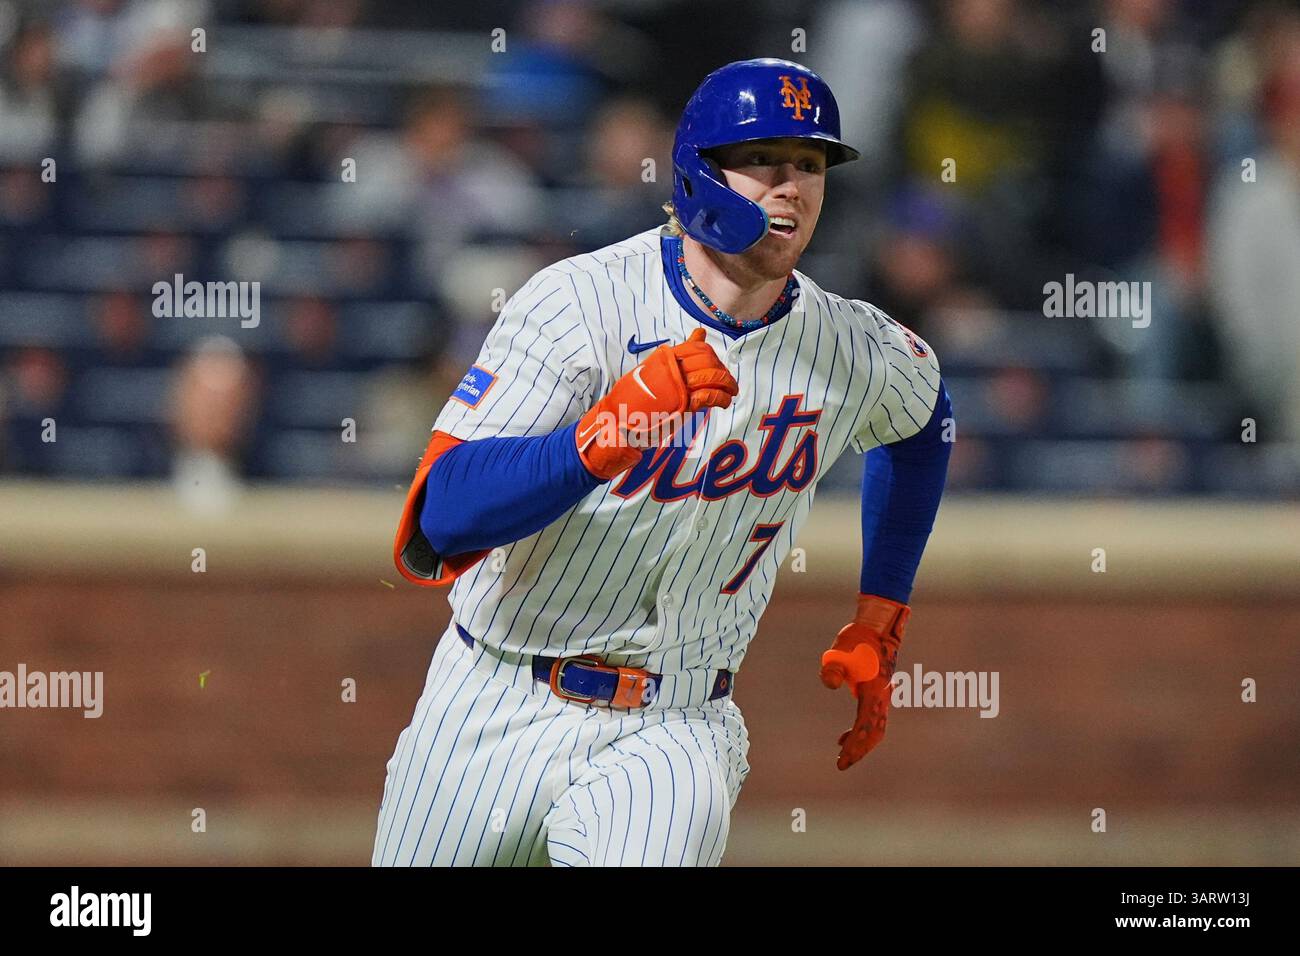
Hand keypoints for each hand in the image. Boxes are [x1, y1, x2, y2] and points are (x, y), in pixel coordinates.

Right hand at [576, 328, 737, 479]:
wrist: (620, 418)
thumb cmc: (639, 396)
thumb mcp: (658, 368)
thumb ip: (682, 351)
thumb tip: (699, 332)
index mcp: (665, 357)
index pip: (697, 348)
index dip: (713, 356)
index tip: (717, 366)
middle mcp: (671, 367)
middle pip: (708, 361)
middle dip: (723, 371)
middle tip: (729, 382)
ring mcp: (676, 384)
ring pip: (712, 376)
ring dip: (727, 384)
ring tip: (731, 392)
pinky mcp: (681, 403)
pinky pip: (709, 396)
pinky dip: (721, 398)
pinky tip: (724, 402)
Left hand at [819, 594, 908, 770]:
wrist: (876, 628)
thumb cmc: (857, 638)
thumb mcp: (840, 649)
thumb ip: (833, 667)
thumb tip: (831, 683)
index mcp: (875, 690)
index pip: (866, 725)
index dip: (855, 744)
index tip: (842, 758)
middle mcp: (882, 696)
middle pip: (875, 732)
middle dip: (860, 750)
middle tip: (842, 764)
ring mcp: (882, 696)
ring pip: (875, 728)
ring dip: (861, 743)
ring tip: (841, 755)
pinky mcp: (877, 693)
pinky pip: (872, 719)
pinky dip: (860, 731)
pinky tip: (843, 738)